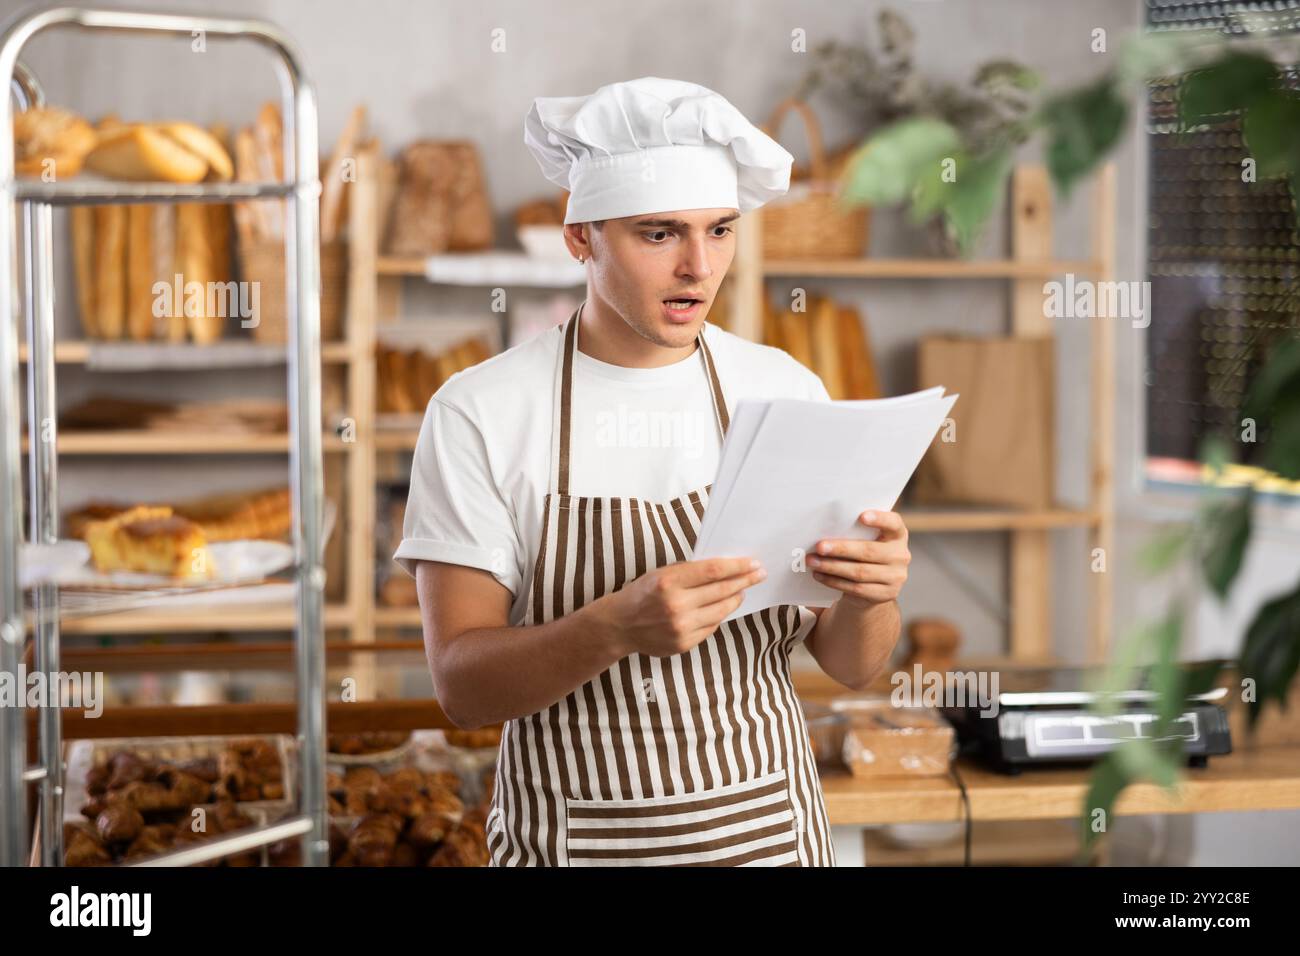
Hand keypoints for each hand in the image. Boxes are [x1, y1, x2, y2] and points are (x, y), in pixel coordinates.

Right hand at [589, 557, 766, 657]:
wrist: (621, 624)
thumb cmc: (643, 593)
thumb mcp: (662, 573)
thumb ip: (691, 573)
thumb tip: (726, 570)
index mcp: (669, 581)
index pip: (713, 571)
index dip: (737, 567)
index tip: (753, 563)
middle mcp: (676, 605)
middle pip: (722, 590)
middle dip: (745, 580)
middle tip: (759, 574)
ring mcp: (681, 627)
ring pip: (721, 611)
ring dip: (736, 598)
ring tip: (742, 591)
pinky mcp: (684, 643)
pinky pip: (712, 626)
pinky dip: (719, 615)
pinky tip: (722, 607)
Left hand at [806, 510, 909, 609]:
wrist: (877, 584)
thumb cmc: (866, 553)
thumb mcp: (868, 540)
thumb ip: (855, 532)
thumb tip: (822, 528)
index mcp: (897, 535)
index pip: (894, 523)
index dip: (880, 518)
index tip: (861, 516)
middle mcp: (900, 555)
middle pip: (869, 551)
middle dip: (841, 549)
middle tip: (819, 546)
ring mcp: (895, 577)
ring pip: (860, 572)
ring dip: (832, 567)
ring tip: (813, 562)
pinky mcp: (885, 594)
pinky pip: (856, 588)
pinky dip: (834, 581)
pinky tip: (820, 575)